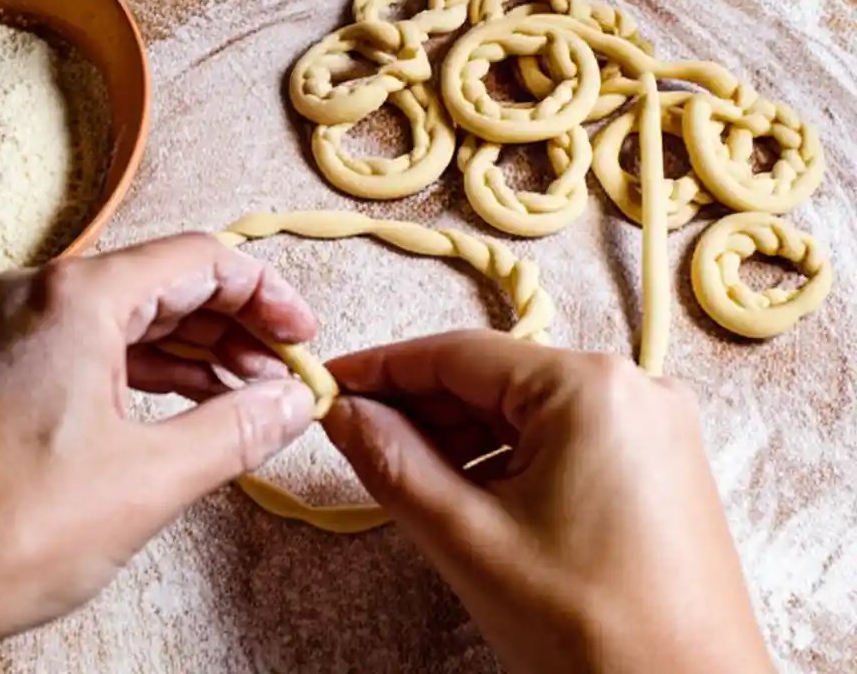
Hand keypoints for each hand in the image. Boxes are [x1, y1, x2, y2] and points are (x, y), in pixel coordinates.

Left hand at [0, 234, 318, 673]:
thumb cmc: (8, 529)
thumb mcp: (149, 480)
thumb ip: (234, 429)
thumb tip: (290, 402)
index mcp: (74, 298)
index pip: (198, 260)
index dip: (265, 295)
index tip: (302, 337)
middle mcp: (35, 296)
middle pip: (161, 283)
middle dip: (232, 326)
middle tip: (281, 373)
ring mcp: (7, 333)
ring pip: (124, 319)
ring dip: (191, 352)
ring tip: (245, 395)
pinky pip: (87, 350)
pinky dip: (141, 373)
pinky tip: (183, 407)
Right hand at [321, 330, 773, 673]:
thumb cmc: (588, 627)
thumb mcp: (467, 538)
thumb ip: (392, 462)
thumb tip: (342, 412)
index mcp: (589, 388)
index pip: (458, 355)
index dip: (381, 368)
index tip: (325, 384)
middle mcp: (632, 387)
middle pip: (493, 378)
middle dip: (418, 408)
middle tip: (350, 436)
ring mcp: (652, 426)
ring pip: (525, 411)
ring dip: (458, 437)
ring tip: (397, 472)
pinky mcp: (657, 465)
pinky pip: (561, 439)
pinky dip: (505, 459)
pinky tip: (461, 491)